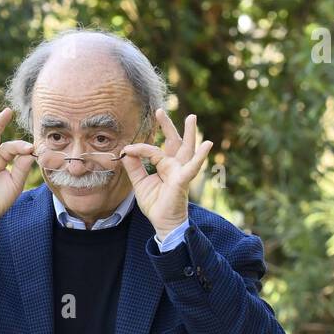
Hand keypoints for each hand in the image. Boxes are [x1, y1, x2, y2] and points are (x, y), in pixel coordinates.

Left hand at [119, 109, 212, 237]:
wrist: (162, 222)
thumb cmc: (155, 203)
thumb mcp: (140, 184)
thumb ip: (134, 168)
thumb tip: (125, 152)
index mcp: (164, 165)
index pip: (153, 150)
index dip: (139, 149)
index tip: (126, 150)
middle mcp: (174, 165)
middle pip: (173, 142)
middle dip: (167, 126)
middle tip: (159, 111)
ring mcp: (180, 171)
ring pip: (186, 149)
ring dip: (189, 133)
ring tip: (191, 117)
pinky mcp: (183, 180)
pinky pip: (192, 167)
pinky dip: (200, 156)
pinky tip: (208, 144)